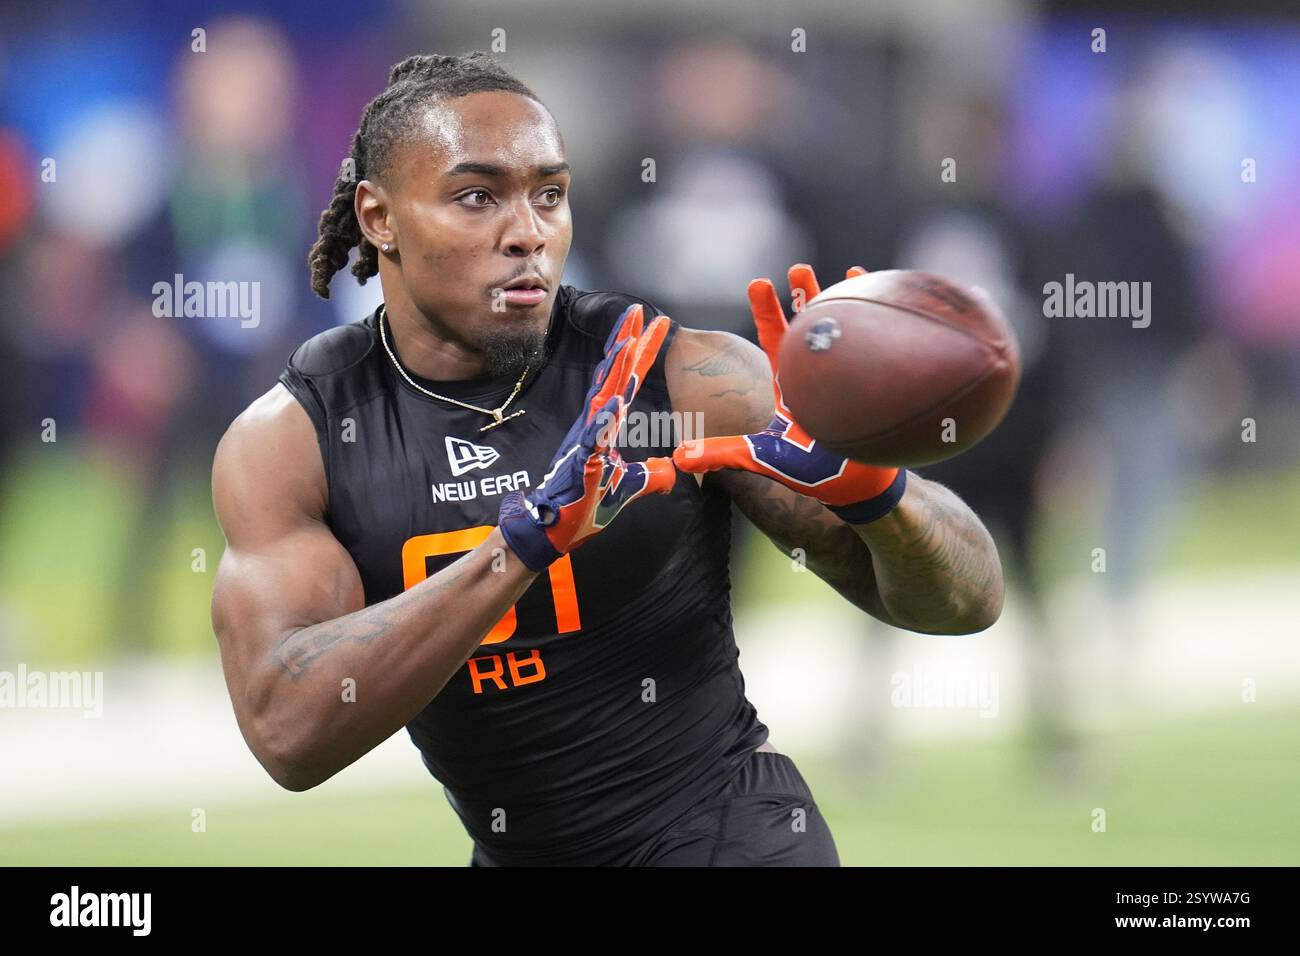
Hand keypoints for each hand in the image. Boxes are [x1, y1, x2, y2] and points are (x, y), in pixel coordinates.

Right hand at [499, 304, 678, 570]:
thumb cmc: (580, 507)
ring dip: (615, 371)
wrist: (549, 530)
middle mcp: (592, 425)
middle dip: (626, 344)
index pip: (626, 382)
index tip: (653, 325)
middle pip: (613, 377)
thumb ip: (647, 477)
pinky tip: (617, 399)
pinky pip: (594, 437)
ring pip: (603, 398)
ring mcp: (584, 441)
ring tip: (629, 341)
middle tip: (640, 312)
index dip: (639, 354)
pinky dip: (605, 419)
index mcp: (603, 426)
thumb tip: (670, 472)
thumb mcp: (624, 490)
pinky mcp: (580, 463)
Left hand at [672, 264, 907, 524]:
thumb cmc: (808, 471)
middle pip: (810, 325)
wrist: (855, 487)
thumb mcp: (760, 458)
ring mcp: (849, 375)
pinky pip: (882, 344)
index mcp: (791, 381)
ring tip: (847, 274)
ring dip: (845, 301)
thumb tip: (678, 457)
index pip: (776, 338)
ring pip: (847, 328)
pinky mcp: (876, 381)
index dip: (766, 310)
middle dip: (804, 295)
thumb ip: (721, 454)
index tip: (759, 281)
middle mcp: (818, 372)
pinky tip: (887, 298)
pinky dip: (883, 321)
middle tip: (798, 267)